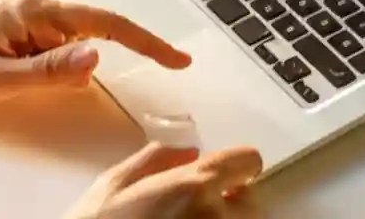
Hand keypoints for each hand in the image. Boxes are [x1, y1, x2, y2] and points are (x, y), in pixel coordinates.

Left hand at [0, 0, 190, 104]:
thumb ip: (51, 70)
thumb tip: (97, 56)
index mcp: (34, 10)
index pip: (107, 23)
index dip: (147, 41)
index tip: (176, 58)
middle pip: (84, 33)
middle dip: (71, 64)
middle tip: (24, 79)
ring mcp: (25, 3)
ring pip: (64, 38)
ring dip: (49, 64)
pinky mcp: (17, 13)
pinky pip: (48, 36)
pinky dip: (42, 57)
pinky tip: (3, 65)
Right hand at [64, 143, 262, 218]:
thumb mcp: (114, 183)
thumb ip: (155, 159)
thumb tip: (186, 152)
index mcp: (193, 184)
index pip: (247, 161)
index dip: (239, 166)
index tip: (232, 175)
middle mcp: (212, 214)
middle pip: (250, 202)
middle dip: (231, 201)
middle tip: (202, 206)